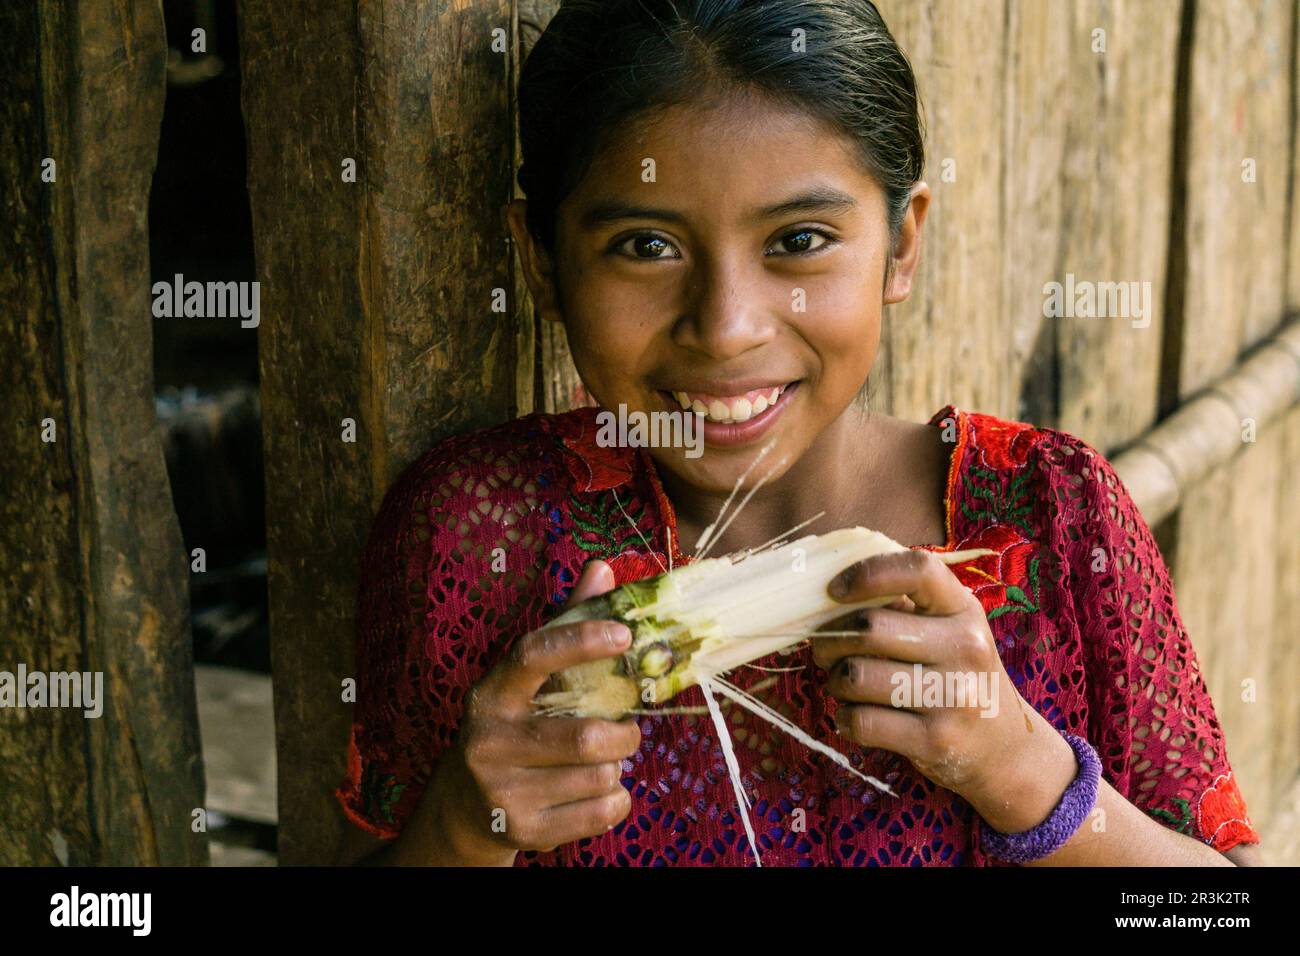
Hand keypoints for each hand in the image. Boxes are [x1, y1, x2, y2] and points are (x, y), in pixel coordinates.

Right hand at [428, 560, 639, 863]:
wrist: (466, 810)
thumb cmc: (513, 728)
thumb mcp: (528, 681)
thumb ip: (565, 625)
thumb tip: (601, 568)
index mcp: (491, 694)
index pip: (533, 656)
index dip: (580, 641)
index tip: (624, 634)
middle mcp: (489, 741)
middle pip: (584, 735)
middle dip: (623, 733)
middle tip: (627, 729)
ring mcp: (502, 791)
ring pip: (599, 776)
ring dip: (616, 767)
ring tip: (600, 762)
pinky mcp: (523, 831)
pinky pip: (601, 811)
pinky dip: (616, 800)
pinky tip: (598, 791)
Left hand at [816, 549, 1074, 828]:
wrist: (1007, 750)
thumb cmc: (957, 676)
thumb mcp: (949, 630)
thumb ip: (902, 604)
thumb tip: (827, 591)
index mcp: (964, 610)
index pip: (919, 570)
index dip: (867, 573)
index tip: (834, 591)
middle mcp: (966, 648)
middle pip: (867, 628)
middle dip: (829, 640)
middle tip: (826, 652)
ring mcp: (954, 697)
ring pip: (855, 676)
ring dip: (835, 682)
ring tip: (846, 685)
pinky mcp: (936, 741)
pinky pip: (861, 721)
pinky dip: (844, 719)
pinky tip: (855, 716)